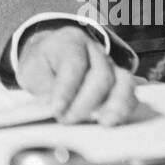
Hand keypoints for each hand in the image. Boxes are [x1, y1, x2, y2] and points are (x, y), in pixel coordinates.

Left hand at [16, 25, 136, 125]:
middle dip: (86, 102)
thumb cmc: (44, 65)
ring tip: (104, 123)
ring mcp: (111, 65)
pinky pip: (131, 93)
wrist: (53, 56)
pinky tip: (117, 121)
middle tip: (69, 120)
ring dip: (114, 106)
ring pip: (123, 82)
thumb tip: (55, 107)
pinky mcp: (120, 81)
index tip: (57, 110)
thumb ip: (43, 87)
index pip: (73, 64)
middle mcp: (95, 51)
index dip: (66, 89)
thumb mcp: (33, 71)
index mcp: (70, 42)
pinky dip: (126, 107)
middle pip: (101, 75)